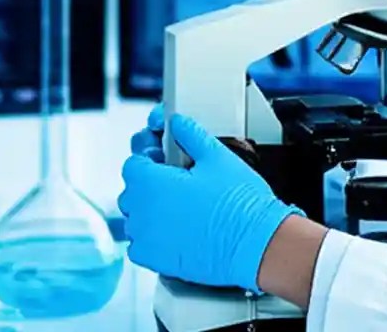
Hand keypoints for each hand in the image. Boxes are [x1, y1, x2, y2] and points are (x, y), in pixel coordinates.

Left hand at [118, 113, 301, 292]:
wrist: (254, 245)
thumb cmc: (239, 204)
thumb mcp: (217, 157)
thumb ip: (191, 135)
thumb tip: (179, 124)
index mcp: (150, 182)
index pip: (133, 163)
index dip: (151, 159)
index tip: (167, 161)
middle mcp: (141, 211)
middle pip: (132, 191)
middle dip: (150, 185)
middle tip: (179, 184)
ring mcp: (146, 238)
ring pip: (136, 219)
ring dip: (150, 211)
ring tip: (182, 209)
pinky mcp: (155, 261)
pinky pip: (140, 246)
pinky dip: (152, 238)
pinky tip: (176, 231)